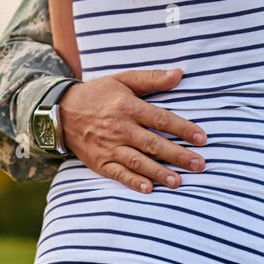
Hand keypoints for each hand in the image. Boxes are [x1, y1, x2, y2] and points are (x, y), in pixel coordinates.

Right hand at [57, 68, 206, 192]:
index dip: (183, 129)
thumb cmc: (98, 94)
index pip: (161, 119)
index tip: (202, 138)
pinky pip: (118, 174)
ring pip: (138, 161)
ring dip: (159, 172)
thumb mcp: (123, 79)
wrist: (61, 110)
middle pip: (154, 144)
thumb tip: (180, 74)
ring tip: (179, 181)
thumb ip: (152, 78)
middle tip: (199, 165)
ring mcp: (109, 147)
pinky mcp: (100, 161)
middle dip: (178, 155)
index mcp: (128, 107)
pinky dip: (133, 182)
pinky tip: (148, 189)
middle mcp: (120, 128)